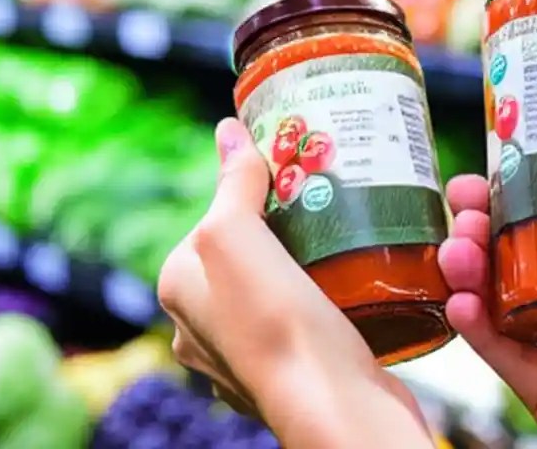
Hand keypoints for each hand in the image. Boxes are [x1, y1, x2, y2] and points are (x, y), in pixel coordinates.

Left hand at [158, 119, 432, 448]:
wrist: (334, 404)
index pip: (213, 216)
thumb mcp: (236, 236)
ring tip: (348, 235)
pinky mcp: (295, 369)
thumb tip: (227, 132)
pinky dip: (328, 296)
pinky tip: (357, 283)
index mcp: (180, 289)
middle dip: (285, 223)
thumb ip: (231, 184)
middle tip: (329, 198)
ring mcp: (248, 354)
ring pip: (278, 285)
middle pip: (247, 250)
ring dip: (309, 260)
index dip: (254, 187)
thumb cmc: (278, 324)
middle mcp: (203, 327)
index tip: (298, 170)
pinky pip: (308, 317)